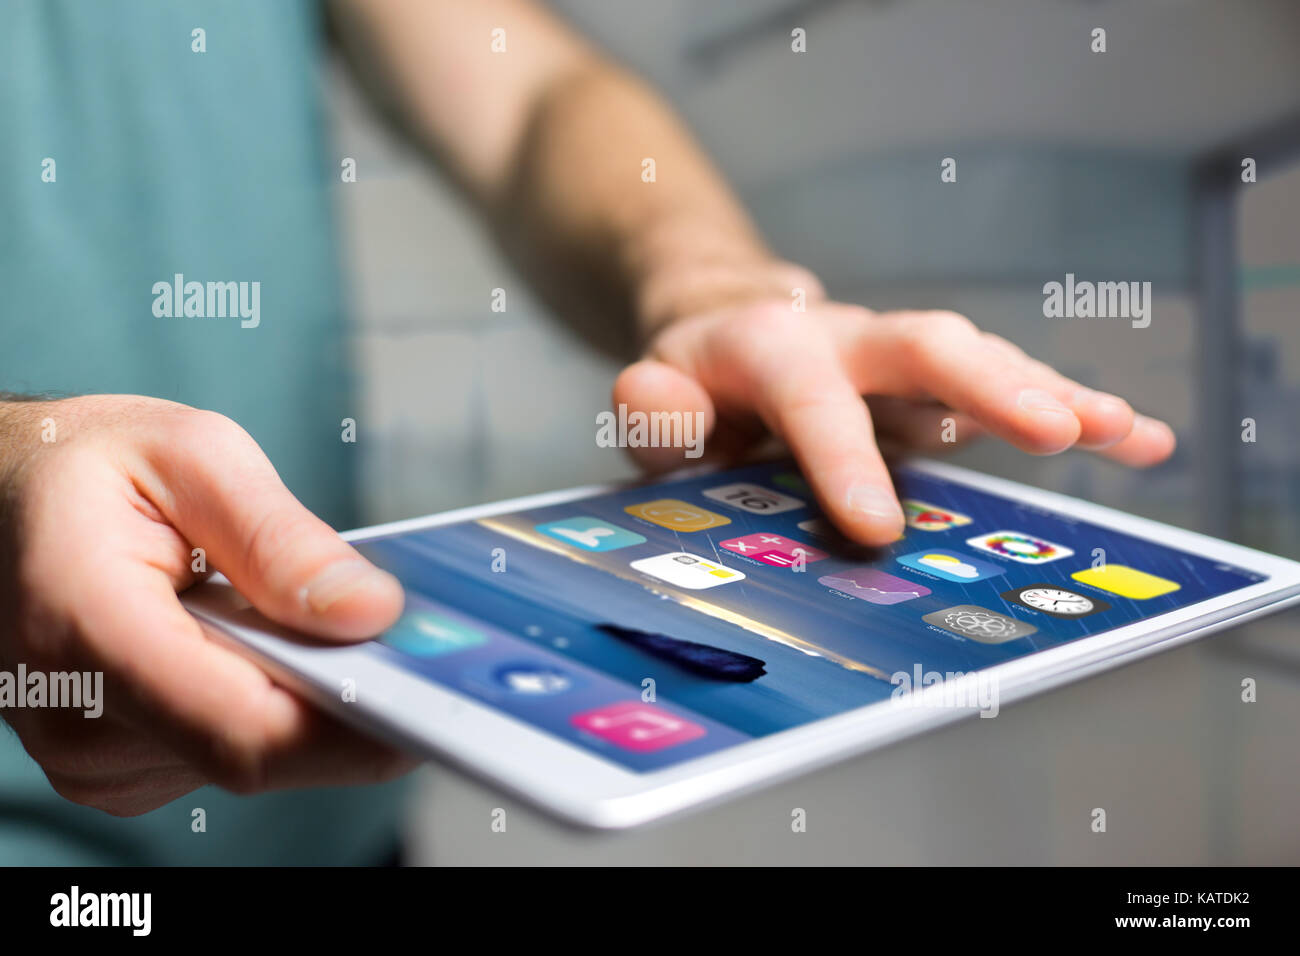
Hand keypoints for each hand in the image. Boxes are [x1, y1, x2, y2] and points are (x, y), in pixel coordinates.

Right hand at [0, 396, 413, 815]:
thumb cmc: (74, 467)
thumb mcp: (190, 455)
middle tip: (404, 637)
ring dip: (301, 692)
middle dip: (344, 696)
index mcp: (85, 628)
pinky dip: (266, 697)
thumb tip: (370, 612)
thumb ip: (281, 540)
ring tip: (291, 615)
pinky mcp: (120, 763)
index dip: (354, 725)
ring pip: (252, 753)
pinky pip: (227, 747)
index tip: (434, 696)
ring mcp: (94, 754)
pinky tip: (251, 640)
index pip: (245, 729)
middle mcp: (80, 717)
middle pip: (260, 749)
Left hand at [615, 282, 1175, 545]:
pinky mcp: (939, 381)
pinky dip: (1074, 410)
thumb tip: (659, 406)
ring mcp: (901, 357)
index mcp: (772, 347)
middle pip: (925, 346)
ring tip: (1127, 435)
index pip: (812, 398)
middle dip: (991, 385)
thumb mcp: (655, 394)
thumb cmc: (697, 381)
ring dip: (1055, 396)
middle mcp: (850, 339)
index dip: (844, 461)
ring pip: (983, 362)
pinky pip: (1009, 388)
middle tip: (1056, 432)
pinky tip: (1141, 440)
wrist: (732, 325)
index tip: (880, 529)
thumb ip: (653, 410)